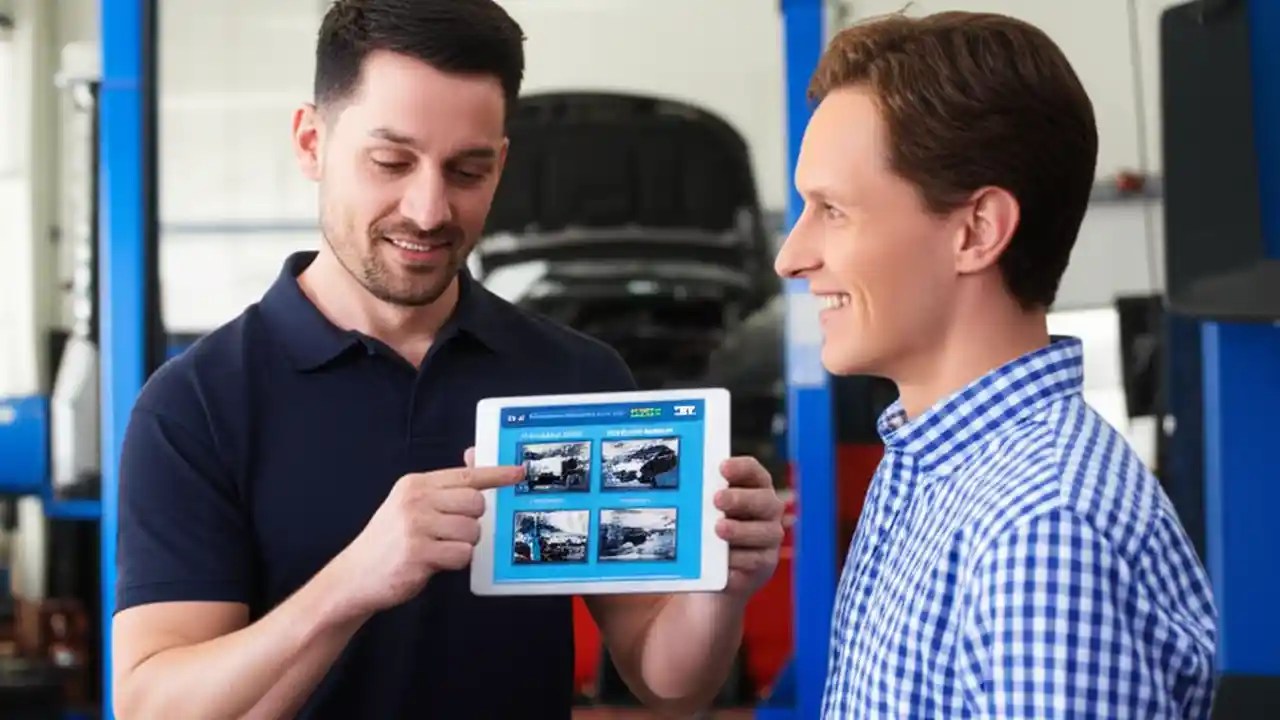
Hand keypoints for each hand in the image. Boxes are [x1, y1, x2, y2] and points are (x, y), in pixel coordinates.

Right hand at [332, 454, 523, 616]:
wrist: (355, 575)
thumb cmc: (389, 541)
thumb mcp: (409, 505)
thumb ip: (443, 488)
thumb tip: (474, 458)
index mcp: (415, 484)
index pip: (466, 474)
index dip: (496, 474)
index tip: (518, 473)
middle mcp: (415, 500)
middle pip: (475, 503)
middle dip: (473, 521)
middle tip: (454, 531)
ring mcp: (416, 526)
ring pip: (471, 531)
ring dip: (464, 544)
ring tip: (441, 548)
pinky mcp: (418, 553)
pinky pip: (461, 554)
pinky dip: (456, 562)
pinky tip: (436, 562)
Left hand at [713, 457, 784, 596]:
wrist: (719, 569)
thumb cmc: (711, 526)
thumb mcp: (706, 508)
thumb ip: (700, 495)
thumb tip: (679, 488)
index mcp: (755, 486)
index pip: (753, 471)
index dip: (740, 467)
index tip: (722, 468)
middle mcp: (768, 509)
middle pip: (763, 500)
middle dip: (740, 499)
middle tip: (717, 499)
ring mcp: (769, 536)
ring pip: (763, 532)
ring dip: (740, 530)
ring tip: (719, 529)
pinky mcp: (765, 563)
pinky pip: (755, 562)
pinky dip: (739, 561)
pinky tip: (723, 560)